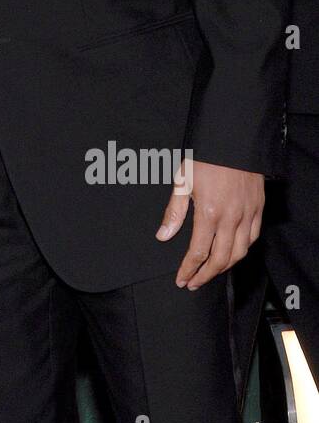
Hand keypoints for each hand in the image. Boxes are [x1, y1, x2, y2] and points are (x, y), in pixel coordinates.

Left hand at [155, 159, 263, 289]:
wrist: (232, 139)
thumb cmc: (204, 157)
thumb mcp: (182, 181)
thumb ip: (174, 212)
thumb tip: (163, 236)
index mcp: (209, 213)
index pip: (198, 252)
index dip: (189, 270)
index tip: (181, 280)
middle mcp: (231, 218)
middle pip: (221, 259)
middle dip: (206, 275)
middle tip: (193, 283)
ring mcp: (248, 214)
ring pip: (240, 252)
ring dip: (225, 267)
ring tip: (210, 272)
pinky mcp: (259, 208)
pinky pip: (254, 237)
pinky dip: (243, 250)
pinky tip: (232, 252)